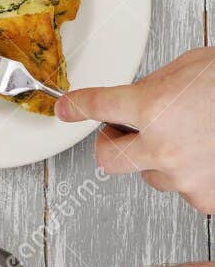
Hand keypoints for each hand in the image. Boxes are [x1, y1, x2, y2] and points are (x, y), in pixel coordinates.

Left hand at [56, 48, 214, 212]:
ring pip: (150, 173)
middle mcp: (162, 147)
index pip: (99, 106)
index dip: (78, 106)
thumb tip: (134, 100)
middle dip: (111, 144)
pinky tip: (212, 153)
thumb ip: (157, 85)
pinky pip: (184, 187)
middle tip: (125, 131)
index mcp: (155, 108)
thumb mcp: (194, 67)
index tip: (66, 108)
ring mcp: (182, 178)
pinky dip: (194, 173)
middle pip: (108, 159)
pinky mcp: (203, 199)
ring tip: (197, 135)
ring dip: (161, 157)